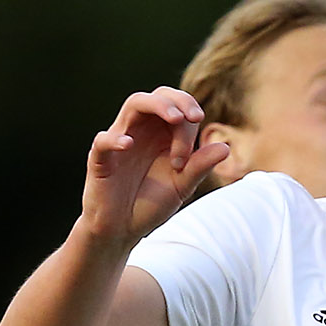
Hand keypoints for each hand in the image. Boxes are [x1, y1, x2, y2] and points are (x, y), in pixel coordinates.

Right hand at [82, 87, 226, 245]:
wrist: (122, 229)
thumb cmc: (150, 203)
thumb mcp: (182, 186)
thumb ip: (200, 167)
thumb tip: (225, 147)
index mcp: (162, 135)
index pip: (179, 110)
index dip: (189, 125)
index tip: (186, 158)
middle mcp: (142, 131)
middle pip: (158, 96)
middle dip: (178, 100)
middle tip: (194, 117)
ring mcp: (120, 141)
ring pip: (135, 104)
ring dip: (157, 106)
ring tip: (175, 118)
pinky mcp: (100, 160)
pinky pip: (103, 141)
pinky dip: (115, 139)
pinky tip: (128, 144)